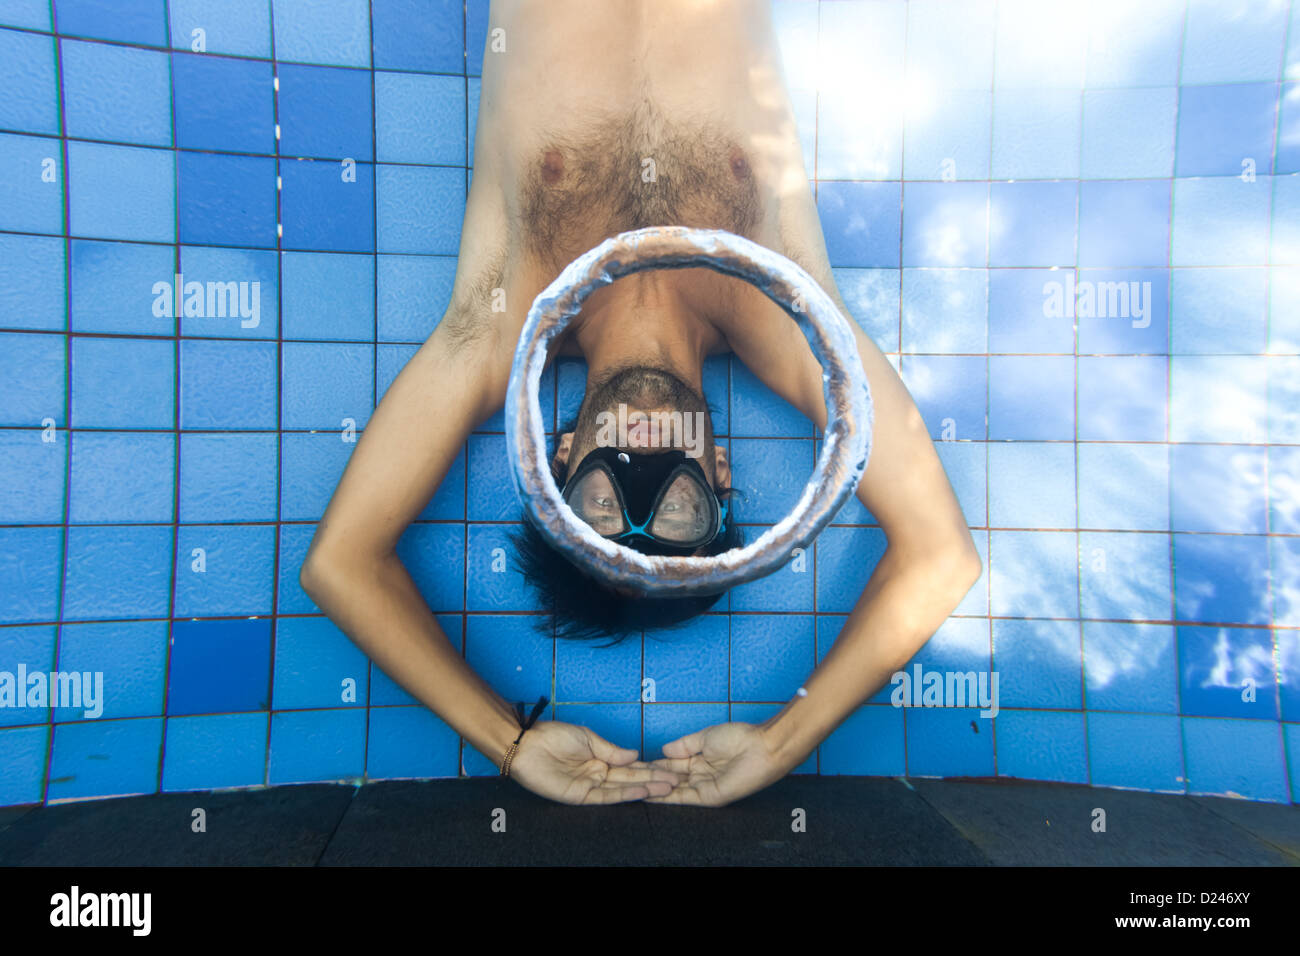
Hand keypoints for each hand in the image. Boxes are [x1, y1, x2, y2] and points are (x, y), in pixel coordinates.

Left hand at [506, 720, 681, 805]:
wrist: (527, 743)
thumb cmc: (553, 737)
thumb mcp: (588, 738)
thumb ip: (611, 751)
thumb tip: (635, 755)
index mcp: (600, 761)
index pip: (629, 767)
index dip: (648, 769)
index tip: (669, 769)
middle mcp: (597, 776)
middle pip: (629, 779)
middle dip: (653, 780)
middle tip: (676, 782)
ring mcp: (589, 787)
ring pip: (622, 790)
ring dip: (645, 789)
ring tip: (666, 788)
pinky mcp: (579, 796)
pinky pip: (606, 797)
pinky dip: (624, 794)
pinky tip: (641, 791)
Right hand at [644, 722, 790, 806]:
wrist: (761, 747)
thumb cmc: (739, 738)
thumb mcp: (705, 737)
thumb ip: (684, 746)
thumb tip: (663, 750)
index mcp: (698, 759)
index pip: (670, 764)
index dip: (652, 764)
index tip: (632, 764)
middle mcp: (699, 775)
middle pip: (668, 778)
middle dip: (648, 778)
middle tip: (624, 778)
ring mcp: (703, 787)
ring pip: (672, 790)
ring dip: (653, 788)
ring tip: (630, 788)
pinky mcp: (708, 797)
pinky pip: (683, 798)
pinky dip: (665, 798)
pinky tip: (648, 795)